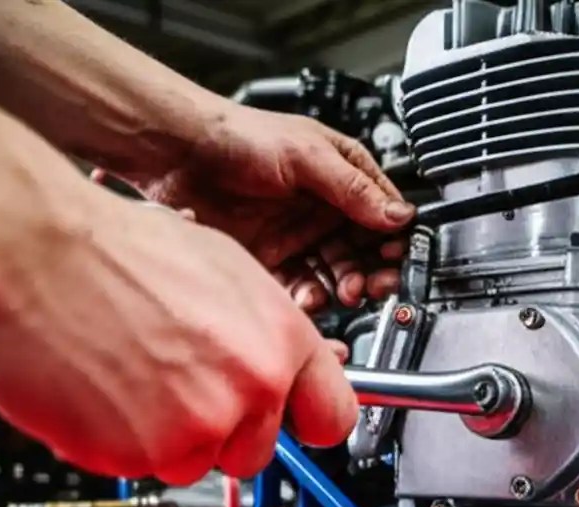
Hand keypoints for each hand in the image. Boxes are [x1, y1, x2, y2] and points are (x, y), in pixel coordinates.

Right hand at [0, 192, 356, 484]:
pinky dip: (120, 442)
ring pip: (194, 463)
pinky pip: (139, 468)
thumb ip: (264, 335)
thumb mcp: (227, 271)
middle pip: (256, 451)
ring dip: (168, 436)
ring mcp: (191, 431)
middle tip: (179, 382)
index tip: (297, 422)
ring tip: (131, 375)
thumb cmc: (114, 250)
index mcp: (280, 343)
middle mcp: (247, 393)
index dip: (308, 421)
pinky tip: (101, 389)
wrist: (28, 254)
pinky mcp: (133, 458)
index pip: (332, 418)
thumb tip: (280, 365)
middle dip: (224, 429)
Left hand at [133, 104, 412, 311]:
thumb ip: (354, 189)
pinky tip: (308, 296)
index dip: (394, 241)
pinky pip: (302, 287)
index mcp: (345, 178)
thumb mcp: (307, 156)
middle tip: (371, 285)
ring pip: (337, 275)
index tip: (393, 260)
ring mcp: (300, 236)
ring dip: (345, 288)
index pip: (385, 217)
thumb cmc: (240, 137)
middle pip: (366, 253)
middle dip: (373, 272)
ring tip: (342, 292)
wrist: (179, 152)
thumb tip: (399, 216)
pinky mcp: (274, 259)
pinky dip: (309, 298)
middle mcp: (326, 209)